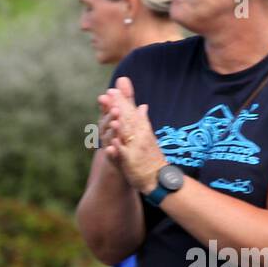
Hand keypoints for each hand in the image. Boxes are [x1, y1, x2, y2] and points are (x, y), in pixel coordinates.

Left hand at [100, 78, 165, 192]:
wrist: (158, 177)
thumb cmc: (150, 156)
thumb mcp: (146, 137)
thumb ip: (141, 121)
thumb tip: (142, 106)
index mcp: (141, 129)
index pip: (129, 112)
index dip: (121, 101)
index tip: (112, 89)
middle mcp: (139, 136)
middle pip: (127, 119)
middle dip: (118, 106)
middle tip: (109, 93)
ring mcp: (135, 149)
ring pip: (126, 136)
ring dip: (118, 126)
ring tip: (111, 115)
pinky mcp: (131, 162)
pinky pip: (124, 156)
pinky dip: (118, 150)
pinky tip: (111, 145)